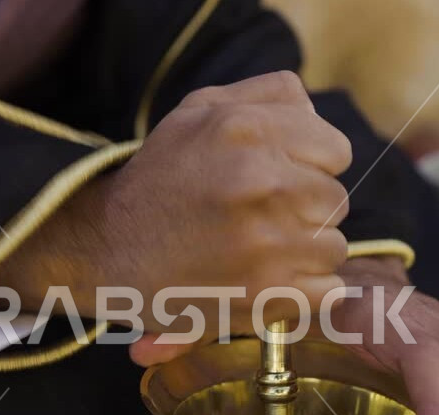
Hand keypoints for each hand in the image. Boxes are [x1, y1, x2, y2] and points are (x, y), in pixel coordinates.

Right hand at [1, 71, 352, 332]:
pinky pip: (327, 291)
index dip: (309, 167)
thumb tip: (319, 119)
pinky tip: (266, 282)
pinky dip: (303, 293)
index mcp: (247, 129)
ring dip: (302, 253)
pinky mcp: (265, 293)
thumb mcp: (198, 112)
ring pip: (332, 246)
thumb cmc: (158, 180)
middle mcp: (260, 180)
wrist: (103, 248)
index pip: (336, 151)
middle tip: (256, 220)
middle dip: (303, 211)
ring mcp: (266, 241)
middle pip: (335, 200)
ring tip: (255, 252)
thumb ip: (267, 97)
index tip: (275, 181)